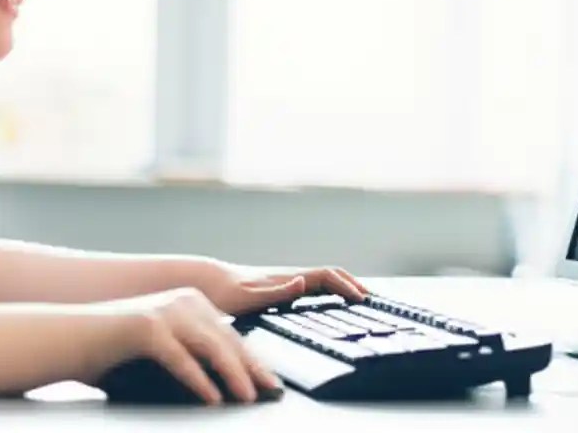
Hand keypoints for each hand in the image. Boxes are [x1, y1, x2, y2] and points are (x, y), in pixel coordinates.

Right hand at [84, 287, 277, 404]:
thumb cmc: (114, 352)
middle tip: (271, 391)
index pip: (232, 334)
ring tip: (248, 398)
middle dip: (253, 368)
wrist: (68, 338)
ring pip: (212, 347)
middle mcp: (183, 301)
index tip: (270, 381)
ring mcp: (165, 311)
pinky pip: (181, 359)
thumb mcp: (162, 351)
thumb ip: (192, 360)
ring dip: (234, 375)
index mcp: (191, 303)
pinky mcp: (147, 328)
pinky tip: (213, 398)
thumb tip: (225, 389)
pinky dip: (200, 381)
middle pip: (229, 339)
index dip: (253, 360)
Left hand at [200, 263, 371, 315]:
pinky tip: (329, 303)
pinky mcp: (279, 288)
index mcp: (288, 278)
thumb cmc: (225, 293)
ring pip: (322, 280)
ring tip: (358, 299)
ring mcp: (286, 280)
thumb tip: (304, 282)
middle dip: (352, 284)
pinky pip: (311, 288)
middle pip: (330, 275)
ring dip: (342, 286)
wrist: (206, 283)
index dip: (348, 286)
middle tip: (371, 298)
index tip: (362, 299)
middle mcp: (290, 276)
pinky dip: (328, 292)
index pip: (328, 277)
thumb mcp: (249, 296)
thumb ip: (276, 291)